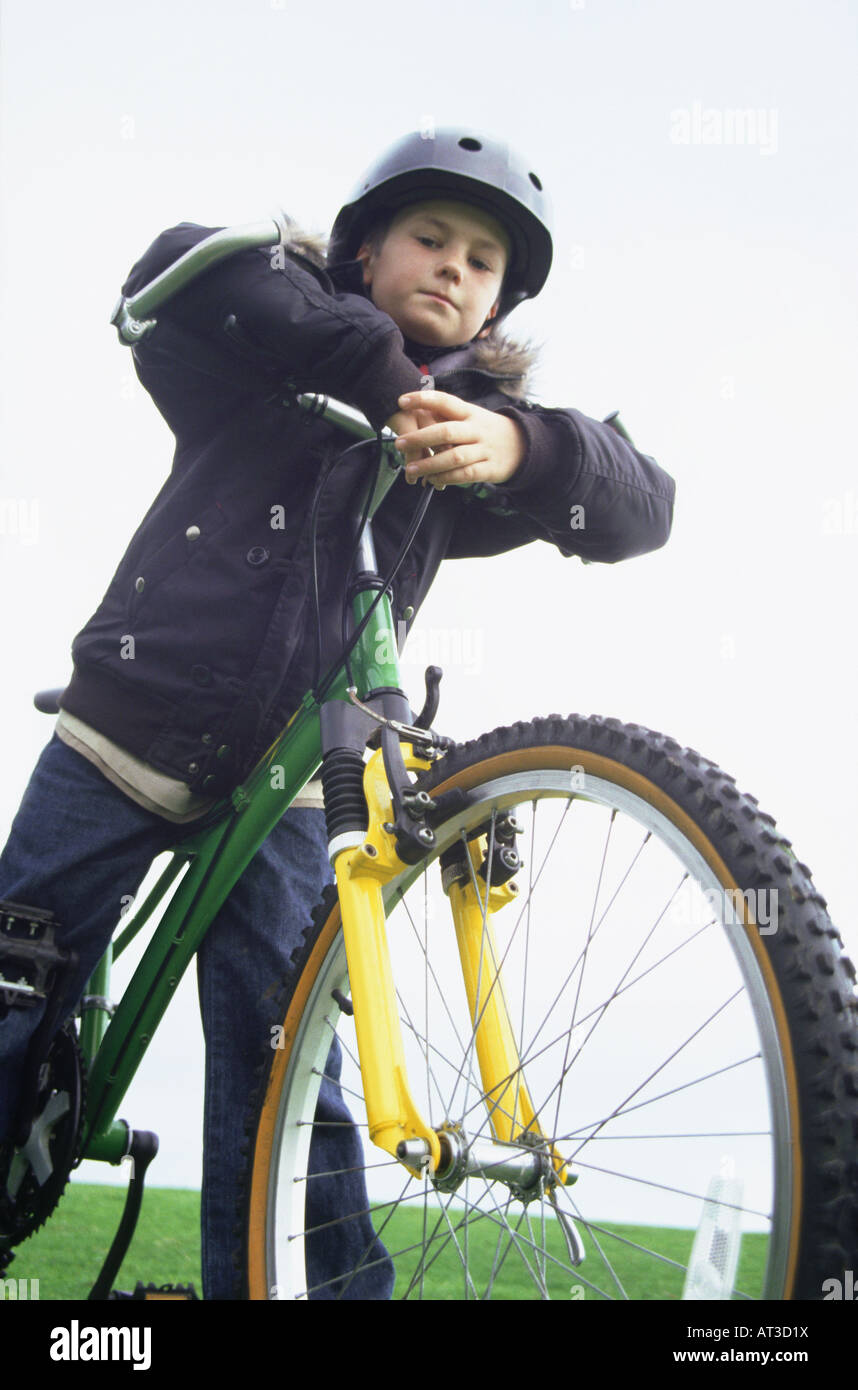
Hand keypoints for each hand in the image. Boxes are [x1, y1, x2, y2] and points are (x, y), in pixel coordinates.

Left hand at [391, 390, 525, 489]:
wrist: (523, 446)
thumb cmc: (486, 430)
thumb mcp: (471, 416)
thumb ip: (447, 414)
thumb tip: (417, 407)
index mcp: (470, 413)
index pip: (445, 401)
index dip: (424, 399)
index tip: (402, 401)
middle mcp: (476, 430)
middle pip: (446, 432)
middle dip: (421, 438)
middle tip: (399, 443)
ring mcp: (484, 450)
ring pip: (454, 457)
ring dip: (430, 464)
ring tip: (411, 469)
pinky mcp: (488, 469)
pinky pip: (464, 474)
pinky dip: (446, 478)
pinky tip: (431, 480)